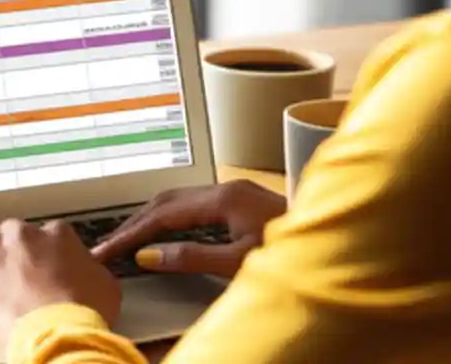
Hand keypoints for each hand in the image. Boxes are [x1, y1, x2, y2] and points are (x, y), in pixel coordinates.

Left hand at [0, 219, 120, 352]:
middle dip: (12, 246)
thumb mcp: (106, 285)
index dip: (48, 249)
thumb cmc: (86, 314)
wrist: (62, 336)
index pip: (50, 231)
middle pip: (10, 230)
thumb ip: (91, 269)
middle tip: (17, 267)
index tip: (49, 263)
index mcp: (57, 236)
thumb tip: (89, 270)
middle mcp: (23, 239)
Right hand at [92, 180, 285, 276]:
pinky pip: (193, 205)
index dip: (131, 234)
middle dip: (134, 223)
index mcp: (223, 198)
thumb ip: (192, 257)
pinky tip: (164, 233)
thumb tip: (149, 256)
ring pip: (178, 200)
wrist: (342, 246)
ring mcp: (234, 192)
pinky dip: (170, 219)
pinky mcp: (242, 201)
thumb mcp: (240, 262)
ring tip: (127, 240)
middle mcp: (225, 188)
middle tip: (108, 246)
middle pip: (165, 200)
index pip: (162, 214)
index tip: (108, 250)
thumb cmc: (296, 254)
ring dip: (151, 219)